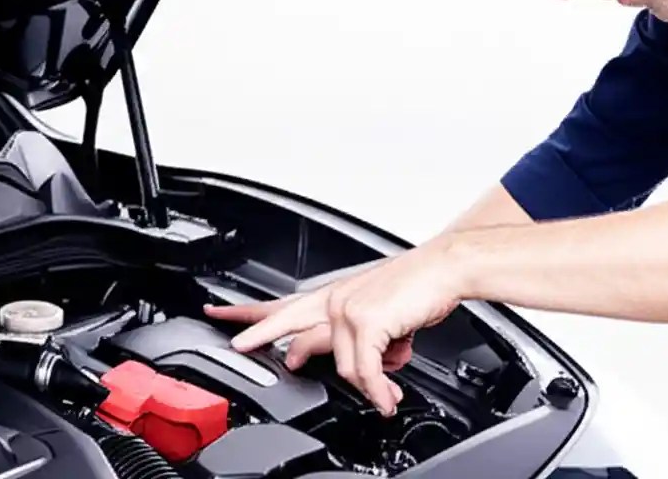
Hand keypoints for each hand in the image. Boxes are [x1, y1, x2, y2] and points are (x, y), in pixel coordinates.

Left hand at [204, 246, 465, 415]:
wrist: (443, 269)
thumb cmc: (417, 289)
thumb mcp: (381, 314)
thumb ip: (359, 338)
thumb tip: (356, 370)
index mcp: (335, 295)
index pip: (285, 307)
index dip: (254, 317)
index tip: (223, 314)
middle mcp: (334, 300)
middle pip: (286, 321)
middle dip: (258, 333)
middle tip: (236, 345)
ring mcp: (346, 310)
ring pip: (342, 366)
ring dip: (370, 384)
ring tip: (387, 394)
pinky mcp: (365, 321)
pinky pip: (364, 370)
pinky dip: (378, 388)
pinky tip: (386, 398)